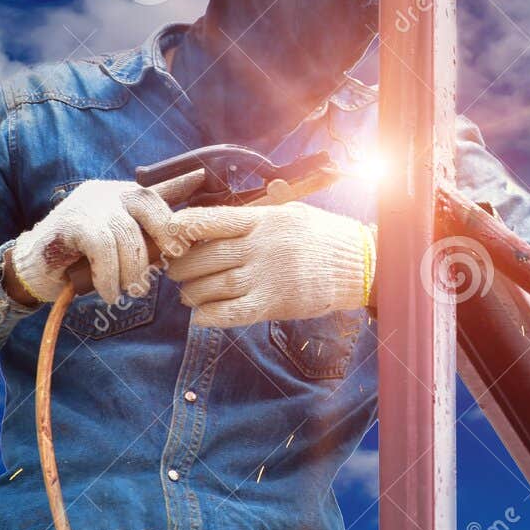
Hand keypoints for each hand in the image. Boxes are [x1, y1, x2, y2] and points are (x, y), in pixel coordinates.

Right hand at [9, 179, 179, 304]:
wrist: (32, 271)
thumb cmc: (82, 262)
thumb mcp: (120, 248)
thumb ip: (144, 239)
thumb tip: (183, 242)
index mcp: (121, 195)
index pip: (156, 188)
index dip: (182, 184)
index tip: (202, 177)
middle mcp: (107, 193)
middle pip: (147, 203)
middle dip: (164, 235)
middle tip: (167, 263)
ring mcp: (88, 204)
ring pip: (126, 234)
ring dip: (133, 269)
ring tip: (132, 290)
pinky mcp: (72, 222)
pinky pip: (103, 249)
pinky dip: (110, 275)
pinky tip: (109, 292)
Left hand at [165, 202, 374, 329]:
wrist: (361, 265)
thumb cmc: (325, 237)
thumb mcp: (292, 213)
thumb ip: (257, 219)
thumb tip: (217, 224)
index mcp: (264, 220)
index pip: (211, 220)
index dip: (182, 227)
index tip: (168, 233)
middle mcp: (261, 247)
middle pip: (203, 257)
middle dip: (182, 267)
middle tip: (178, 271)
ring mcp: (266, 276)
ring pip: (211, 286)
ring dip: (192, 293)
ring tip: (189, 294)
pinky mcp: (273, 304)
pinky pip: (229, 312)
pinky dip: (208, 316)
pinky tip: (200, 316)